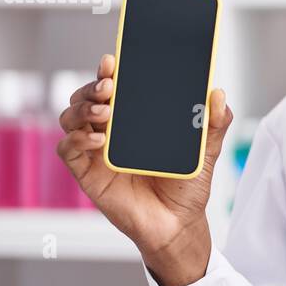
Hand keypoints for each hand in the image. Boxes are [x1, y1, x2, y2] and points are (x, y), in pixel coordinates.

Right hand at [56, 53, 233, 285]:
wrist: (178, 224)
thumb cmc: (187, 186)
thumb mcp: (207, 151)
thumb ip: (214, 123)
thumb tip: (218, 94)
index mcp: (134, 118)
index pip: (114, 86)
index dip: (108, 70)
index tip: (113, 61)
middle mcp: (111, 130)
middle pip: (86, 96)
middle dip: (92, 86)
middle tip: (110, 87)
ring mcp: (95, 151)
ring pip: (70, 117)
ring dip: (83, 109)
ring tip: (106, 113)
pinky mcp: (87, 173)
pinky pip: (68, 149)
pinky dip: (76, 139)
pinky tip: (98, 139)